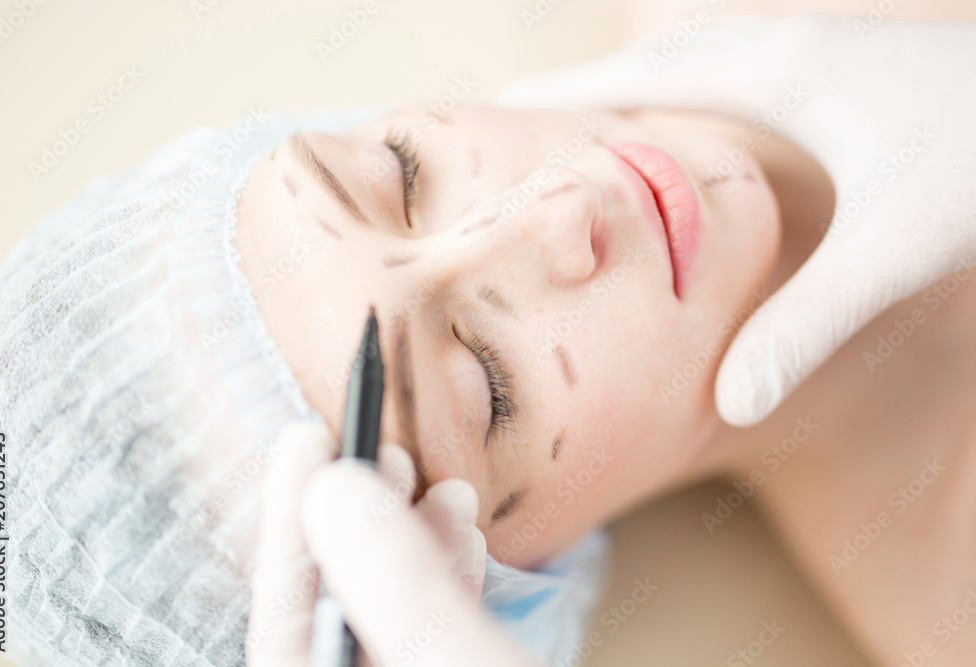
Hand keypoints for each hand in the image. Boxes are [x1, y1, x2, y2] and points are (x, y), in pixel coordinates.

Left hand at [245, 420, 540, 666]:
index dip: (291, 514)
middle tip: (383, 450)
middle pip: (336, 595)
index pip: (285, 608)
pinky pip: (430, 621)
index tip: (307, 437)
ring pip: (388, 604)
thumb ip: (396, 585)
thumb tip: (336, 487)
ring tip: (444, 487)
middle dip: (362, 514)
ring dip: (414, 535)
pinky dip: (446, 570)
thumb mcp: (459, 665)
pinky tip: (465, 530)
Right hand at [498, 15, 975, 425]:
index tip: (499, 109)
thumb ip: (806, 323)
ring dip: (644, 78)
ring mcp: (824, 49)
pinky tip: (708, 121)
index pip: (640, 80)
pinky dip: (699, 86)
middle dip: (589, 81)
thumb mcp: (897, 245)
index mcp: (777, 74)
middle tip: (527, 109)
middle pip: (660, 53)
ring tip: (597, 113)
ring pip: (705, 54)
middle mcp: (791, 47)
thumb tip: (730, 402)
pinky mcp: (853, 66)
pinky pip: (746, 65)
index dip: (566, 97)